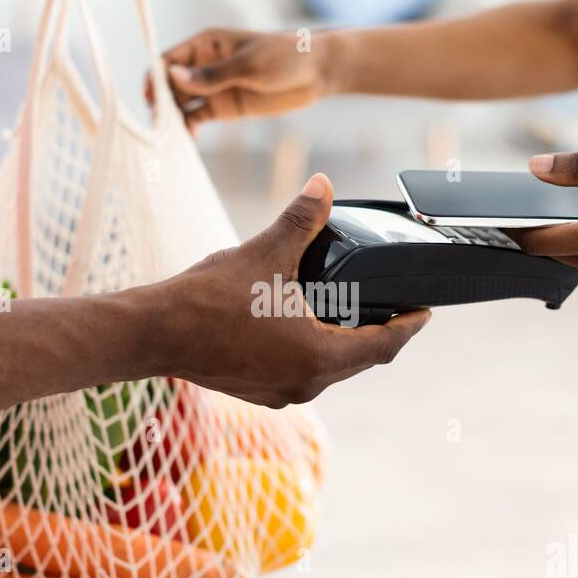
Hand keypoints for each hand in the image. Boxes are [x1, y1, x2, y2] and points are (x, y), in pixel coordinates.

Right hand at [143, 174, 430, 406]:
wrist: (154, 334)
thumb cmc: (208, 299)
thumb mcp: (264, 252)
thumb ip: (301, 219)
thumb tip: (323, 184)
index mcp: (319, 355)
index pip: (384, 346)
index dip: (409, 326)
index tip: (424, 312)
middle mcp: (306, 383)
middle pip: (362, 361)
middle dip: (381, 334)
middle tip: (395, 307)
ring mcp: (282, 392)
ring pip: (332, 370)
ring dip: (346, 345)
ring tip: (355, 315)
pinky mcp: (259, 392)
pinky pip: (303, 374)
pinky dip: (315, 352)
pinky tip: (307, 330)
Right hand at [153, 28, 335, 133]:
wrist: (316, 72)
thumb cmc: (284, 57)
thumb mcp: (248, 65)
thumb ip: (211, 75)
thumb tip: (172, 76)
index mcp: (205, 45)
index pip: (168, 60)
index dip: (155, 78)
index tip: (151, 99)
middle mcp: (203, 65)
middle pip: (169, 85)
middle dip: (160, 103)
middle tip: (159, 125)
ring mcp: (213, 87)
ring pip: (181, 103)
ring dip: (172, 119)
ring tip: (170, 137)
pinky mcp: (224, 107)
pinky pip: (197, 117)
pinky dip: (189, 128)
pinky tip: (188, 140)